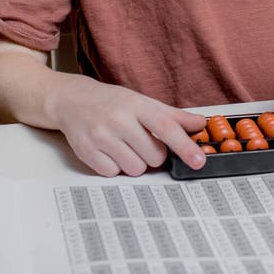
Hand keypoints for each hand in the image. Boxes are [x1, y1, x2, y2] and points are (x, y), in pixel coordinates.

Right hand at [48, 74, 206, 176]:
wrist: (72, 99)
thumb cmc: (112, 102)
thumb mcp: (143, 102)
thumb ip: (173, 116)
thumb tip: (201, 124)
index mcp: (137, 105)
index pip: (166, 128)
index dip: (185, 146)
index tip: (198, 160)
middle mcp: (118, 119)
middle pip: (154, 157)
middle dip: (153, 155)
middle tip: (142, 142)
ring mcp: (101, 136)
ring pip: (135, 169)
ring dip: (135, 163)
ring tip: (124, 146)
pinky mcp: (86, 152)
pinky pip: (113, 174)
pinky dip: (115, 167)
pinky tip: (109, 151)